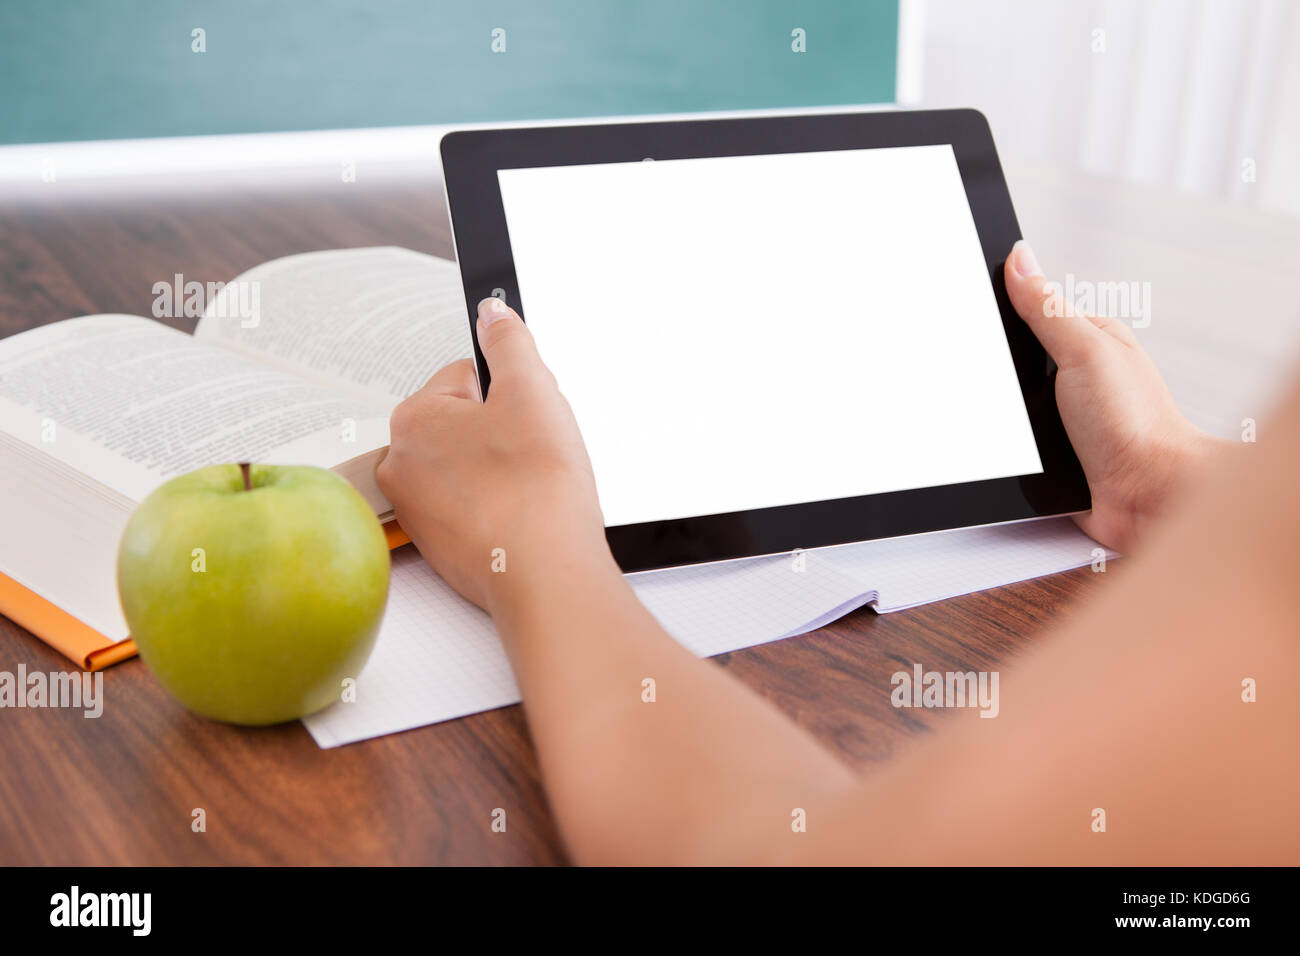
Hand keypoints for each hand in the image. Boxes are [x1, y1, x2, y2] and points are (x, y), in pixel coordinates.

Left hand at [376, 297, 608, 608]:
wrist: (543, 571)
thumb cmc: (534, 487)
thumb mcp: (531, 389)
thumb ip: (509, 341)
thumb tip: (492, 312)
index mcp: (413, 418)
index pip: (467, 377)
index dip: (511, 393)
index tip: (529, 415)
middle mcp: (402, 464)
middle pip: (465, 424)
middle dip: (503, 434)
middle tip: (533, 454)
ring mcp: (417, 510)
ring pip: (470, 468)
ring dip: (501, 472)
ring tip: (528, 488)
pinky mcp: (439, 548)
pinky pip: (473, 510)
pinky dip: (499, 510)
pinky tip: (522, 517)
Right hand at [1005, 241, 1221, 552]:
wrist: (1151, 499)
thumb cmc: (1138, 424)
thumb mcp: (1085, 351)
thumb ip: (1046, 308)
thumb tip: (1019, 259)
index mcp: (1090, 340)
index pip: (1030, 313)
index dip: (1001, 312)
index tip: (973, 311)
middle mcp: (1077, 378)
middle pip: (1014, 362)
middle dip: (999, 374)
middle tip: (1008, 382)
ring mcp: (1064, 419)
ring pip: (1009, 406)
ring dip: (1004, 418)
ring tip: (1020, 423)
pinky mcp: (1052, 457)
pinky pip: (1013, 447)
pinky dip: (1009, 452)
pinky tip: (1017, 454)